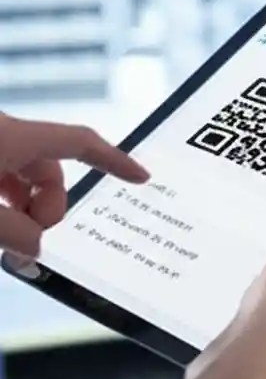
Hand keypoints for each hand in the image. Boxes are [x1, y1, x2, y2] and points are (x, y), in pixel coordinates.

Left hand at [0, 114, 147, 254]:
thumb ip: (16, 233)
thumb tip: (34, 247)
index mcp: (13, 135)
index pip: (79, 143)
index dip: (113, 160)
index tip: (139, 177)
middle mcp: (2, 131)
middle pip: (49, 168)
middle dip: (48, 206)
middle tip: (32, 237)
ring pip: (21, 173)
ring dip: (24, 206)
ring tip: (9, 237)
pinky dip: (5, 199)